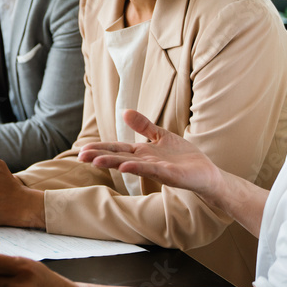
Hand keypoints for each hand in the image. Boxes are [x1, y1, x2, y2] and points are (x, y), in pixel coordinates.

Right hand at [78, 109, 221, 200]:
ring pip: (130, 164)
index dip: (100, 148)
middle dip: (99, 157)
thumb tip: (124, 112)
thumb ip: (143, 125)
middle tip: (80, 157)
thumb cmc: (184, 157)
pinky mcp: (169, 175)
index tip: (82, 150)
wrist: (206, 173)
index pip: (117, 149)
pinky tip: (126, 166)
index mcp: (142, 152)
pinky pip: (151, 171)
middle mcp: (145, 162)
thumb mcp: (161, 136)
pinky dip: (137, 168)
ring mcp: (156, 169)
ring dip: (113, 163)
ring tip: (95, 161)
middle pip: (119, 157)